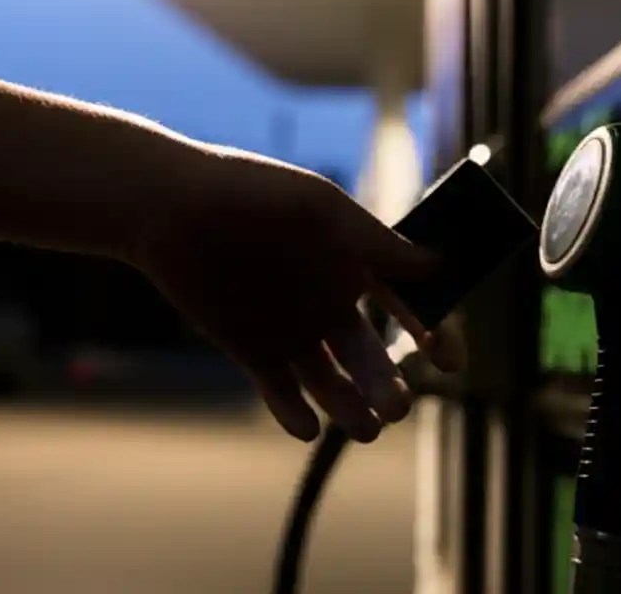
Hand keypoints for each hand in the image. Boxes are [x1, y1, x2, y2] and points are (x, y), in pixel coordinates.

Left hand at [137, 147, 451, 442]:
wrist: (172, 208)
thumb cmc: (251, 193)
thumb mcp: (321, 208)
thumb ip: (374, 241)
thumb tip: (437, 264)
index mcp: (354, 265)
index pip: (409, 308)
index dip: (434, 334)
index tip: (448, 359)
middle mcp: (331, 303)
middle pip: (372, 359)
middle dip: (388, 386)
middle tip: (398, 405)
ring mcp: (293, 331)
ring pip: (334, 385)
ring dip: (353, 410)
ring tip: (367, 427)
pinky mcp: (253, 353)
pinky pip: (283, 395)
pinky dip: (296, 416)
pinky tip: (308, 425)